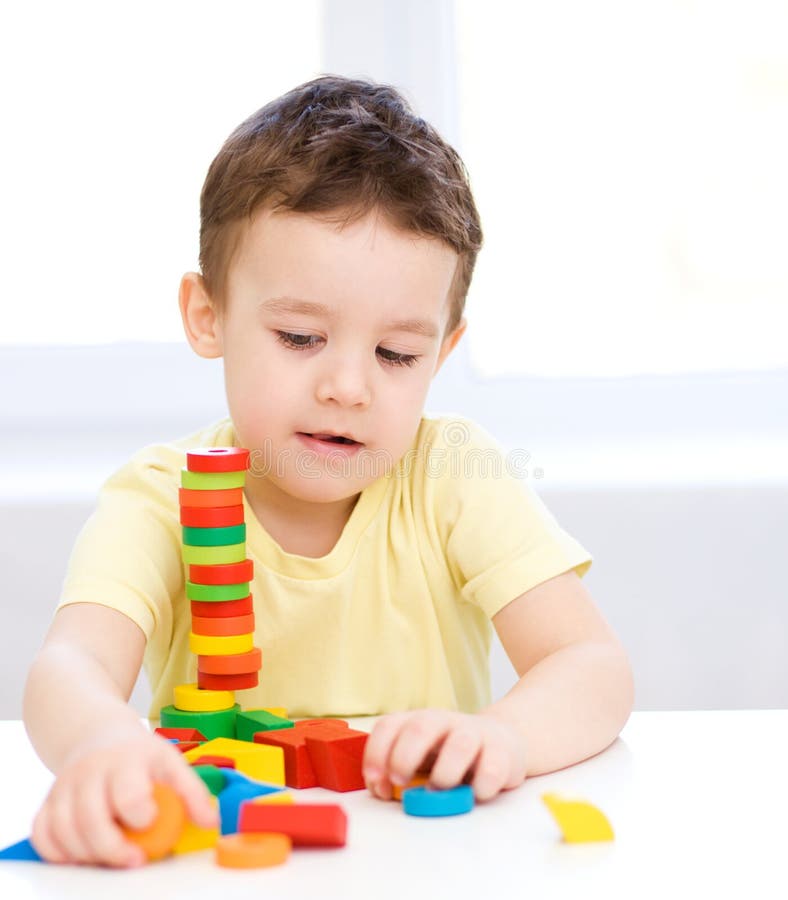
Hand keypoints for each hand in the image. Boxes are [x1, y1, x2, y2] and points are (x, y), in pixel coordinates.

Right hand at [30, 728, 216, 866]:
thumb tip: (210, 822)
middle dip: (113, 848)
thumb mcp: (170, 762)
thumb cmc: (138, 756)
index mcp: (127, 760)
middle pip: (91, 818)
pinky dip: (58, 852)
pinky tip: (82, 853)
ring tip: (113, 857)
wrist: (98, 733)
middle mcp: (92, 771)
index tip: (149, 823)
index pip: (128, 792)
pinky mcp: (48, 801)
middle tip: (135, 859)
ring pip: (65, 830)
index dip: (139, 814)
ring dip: (88, 855)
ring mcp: (65, 786)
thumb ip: (191, 792)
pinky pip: (42, 834)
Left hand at [362, 709, 526, 801]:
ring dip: (445, 773)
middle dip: (404, 757)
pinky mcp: (502, 753)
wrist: (502, 741)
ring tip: (440, 791)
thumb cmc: (450, 755)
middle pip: (420, 728)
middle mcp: (444, 722)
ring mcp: (474, 734)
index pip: (389, 726)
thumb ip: (399, 772)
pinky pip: (492, 769)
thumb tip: (383, 789)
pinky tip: (475, 794)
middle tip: (400, 782)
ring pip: (460, 744)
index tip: (376, 781)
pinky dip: (481, 787)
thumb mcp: (421, 759)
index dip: (376, 753)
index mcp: (418, 721)